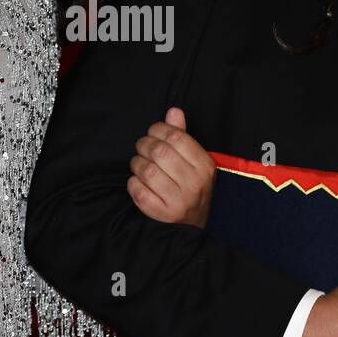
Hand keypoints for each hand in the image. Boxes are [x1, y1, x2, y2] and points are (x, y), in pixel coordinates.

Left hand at [127, 107, 215, 227]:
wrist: (195, 225)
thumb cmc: (191, 187)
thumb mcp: (194, 161)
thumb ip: (182, 135)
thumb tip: (173, 111)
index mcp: (205, 166)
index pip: (176, 136)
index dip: (158, 129)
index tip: (153, 133)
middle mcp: (195, 184)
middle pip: (159, 151)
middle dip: (144, 145)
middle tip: (142, 148)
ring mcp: (179, 201)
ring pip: (146, 170)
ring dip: (137, 164)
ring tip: (140, 165)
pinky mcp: (163, 215)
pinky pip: (138, 191)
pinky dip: (133, 183)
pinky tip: (138, 182)